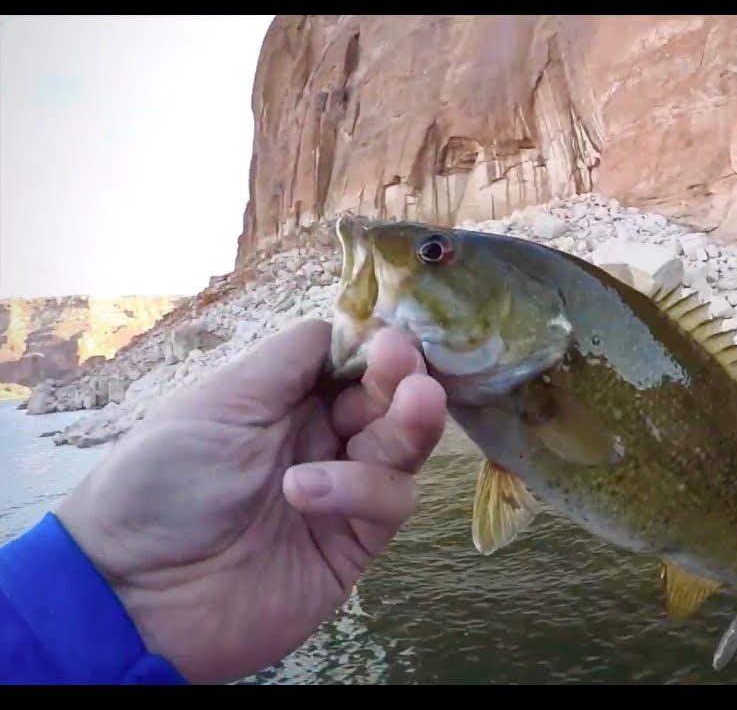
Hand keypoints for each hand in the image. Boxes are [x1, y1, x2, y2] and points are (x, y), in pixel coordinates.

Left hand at [55, 318, 446, 683]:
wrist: (135, 596)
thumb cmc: (162, 482)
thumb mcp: (217, 403)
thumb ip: (289, 360)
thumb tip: (352, 324)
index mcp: (284, 400)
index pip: (351, 361)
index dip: (375, 346)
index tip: (389, 338)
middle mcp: (319, 439)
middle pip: (386, 399)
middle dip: (403, 378)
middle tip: (407, 367)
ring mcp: (343, 492)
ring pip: (403, 448)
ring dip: (409, 423)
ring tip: (416, 401)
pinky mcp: (355, 544)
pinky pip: (389, 502)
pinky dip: (360, 489)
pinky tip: (307, 491)